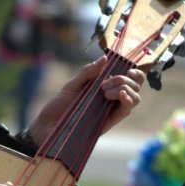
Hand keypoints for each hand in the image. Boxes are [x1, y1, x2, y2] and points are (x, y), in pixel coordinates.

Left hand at [27, 56, 143, 146]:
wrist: (49, 126)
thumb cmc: (59, 106)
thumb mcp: (72, 85)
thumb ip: (88, 72)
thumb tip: (105, 58)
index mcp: (104, 87)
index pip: (129, 78)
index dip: (134, 72)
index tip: (127, 68)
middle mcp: (111, 98)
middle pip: (135, 86)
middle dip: (124, 79)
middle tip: (104, 84)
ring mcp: (111, 110)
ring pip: (135, 98)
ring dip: (125, 89)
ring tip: (105, 93)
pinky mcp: (110, 122)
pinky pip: (126, 111)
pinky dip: (128, 100)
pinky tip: (119, 95)